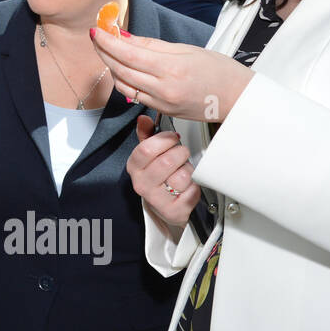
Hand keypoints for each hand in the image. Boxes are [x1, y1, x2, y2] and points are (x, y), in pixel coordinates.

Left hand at [90, 29, 252, 121]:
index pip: (128, 54)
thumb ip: (151, 45)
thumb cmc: (219, 70)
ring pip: (123, 85)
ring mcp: (161, 103)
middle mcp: (164, 89)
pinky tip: (122, 68)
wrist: (238, 99)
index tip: (95, 31)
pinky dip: (124, 81)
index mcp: (172, 69)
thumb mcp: (186, 49)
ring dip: (111, 67)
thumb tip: (125, 36)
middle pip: (121, 70)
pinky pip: (134, 95)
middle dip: (104, 52)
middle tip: (96, 37)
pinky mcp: (161, 111)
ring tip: (107, 50)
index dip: (108, 42)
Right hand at [127, 115, 200, 232]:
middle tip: (181, 156)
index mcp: (134, 167)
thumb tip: (143, 119)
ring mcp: (156, 199)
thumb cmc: (159, 179)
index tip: (172, 138)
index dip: (165, 140)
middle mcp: (142, 184)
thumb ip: (147, 135)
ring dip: (188, 171)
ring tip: (183, 173)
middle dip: (180, 154)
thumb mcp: (150, 157)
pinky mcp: (173, 211)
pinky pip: (192, 191)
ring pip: (182, 176)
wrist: (166, 209)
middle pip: (167, 161)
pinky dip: (194, 187)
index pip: (147, 149)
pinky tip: (187, 188)